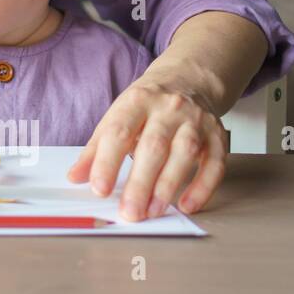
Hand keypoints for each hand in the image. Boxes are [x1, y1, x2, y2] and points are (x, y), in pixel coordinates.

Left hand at [67, 74, 229, 221]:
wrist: (187, 81)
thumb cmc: (146, 106)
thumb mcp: (116, 117)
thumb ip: (95, 149)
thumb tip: (75, 177)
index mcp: (136, 101)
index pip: (119, 132)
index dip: (107, 161)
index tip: (99, 189)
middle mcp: (168, 108)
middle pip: (153, 146)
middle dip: (140, 183)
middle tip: (129, 212)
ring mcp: (196, 121)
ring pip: (184, 153)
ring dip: (168, 186)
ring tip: (153, 211)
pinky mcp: (217, 136)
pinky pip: (215, 163)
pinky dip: (202, 186)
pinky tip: (188, 205)